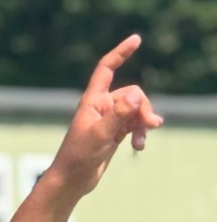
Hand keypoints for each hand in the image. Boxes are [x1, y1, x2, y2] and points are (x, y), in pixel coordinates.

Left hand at [49, 35, 162, 196]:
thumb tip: (138, 96)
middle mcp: (101, 107)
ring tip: (142, 140)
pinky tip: (139, 146)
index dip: (120, 53)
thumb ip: (119, 115)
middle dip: (143, 108)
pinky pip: (134, 124)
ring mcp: (109, 120)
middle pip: (132, 94)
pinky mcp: (114, 133)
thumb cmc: (78, 158)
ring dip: (143, 123)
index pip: (106, 70)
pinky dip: (139, 133)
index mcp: (92, 101)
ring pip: (136, 110)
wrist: (72, 181)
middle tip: (150, 124)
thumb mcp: (100, 135)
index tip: (136, 40)